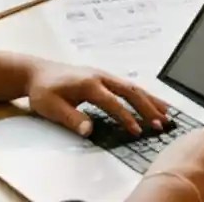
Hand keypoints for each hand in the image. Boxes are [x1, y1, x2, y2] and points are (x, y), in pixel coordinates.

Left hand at [26, 60, 168, 136]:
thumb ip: (71, 118)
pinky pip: (129, 86)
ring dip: (151, 101)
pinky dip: (144, 95)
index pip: (113, 103)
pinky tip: (153, 103)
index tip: (137, 132)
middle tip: (161, 124)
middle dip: (147, 108)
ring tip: (167, 114)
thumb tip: (90, 130)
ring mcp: (105, 76)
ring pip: (134, 87)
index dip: (126, 117)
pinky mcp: (105, 78)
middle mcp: (101, 77)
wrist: (37, 72)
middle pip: (131, 91)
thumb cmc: (43, 91)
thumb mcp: (51, 107)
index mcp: (89, 84)